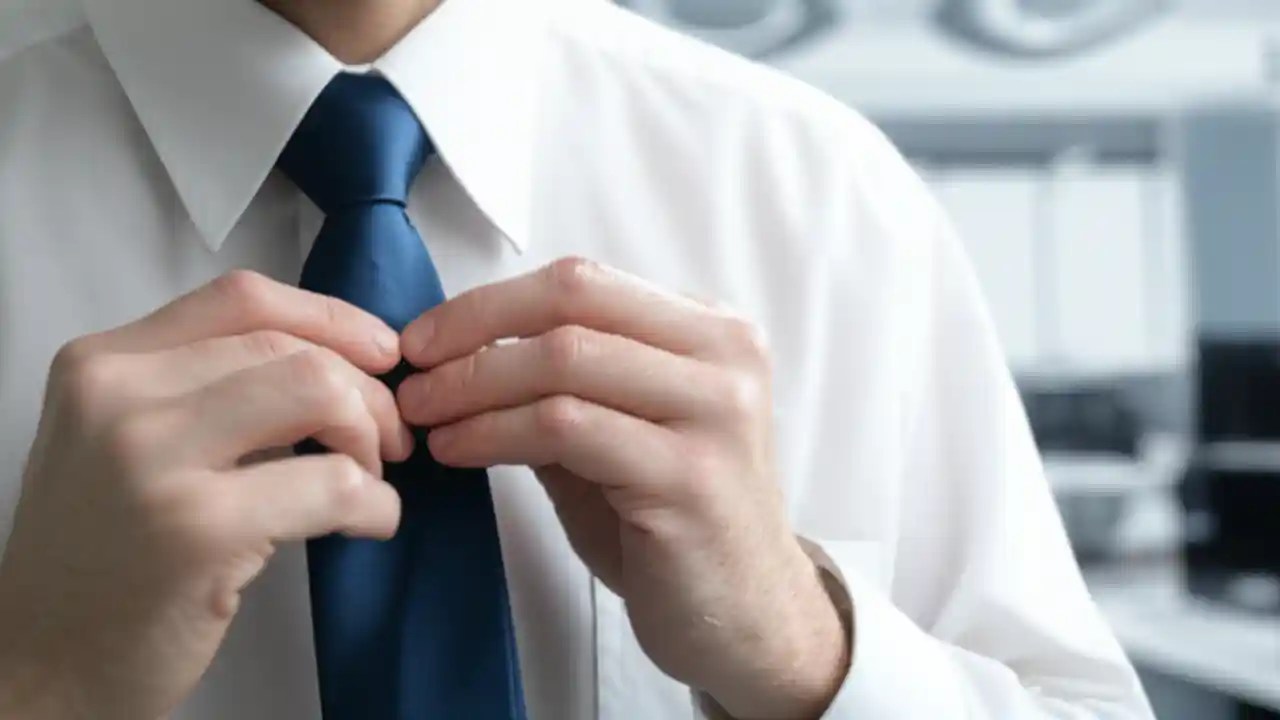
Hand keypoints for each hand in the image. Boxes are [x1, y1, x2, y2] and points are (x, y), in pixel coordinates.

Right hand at [0, 271, 411, 719]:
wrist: (46, 665)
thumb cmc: (106, 557)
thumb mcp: (130, 444)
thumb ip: (208, 393)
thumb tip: (341, 368)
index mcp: (102, 363)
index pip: (243, 300)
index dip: (332, 318)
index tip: (381, 353)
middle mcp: (117, 395)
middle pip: (290, 346)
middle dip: (368, 390)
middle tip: (390, 441)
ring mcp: (151, 458)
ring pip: (317, 392)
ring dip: (371, 436)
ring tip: (369, 481)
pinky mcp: (198, 528)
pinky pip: (334, 483)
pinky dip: (377, 504)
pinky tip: (370, 524)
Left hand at [398, 258, 849, 718]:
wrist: (747, 619)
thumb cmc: (676, 525)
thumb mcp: (621, 435)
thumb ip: (564, 386)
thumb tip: (459, 353)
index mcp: (711, 332)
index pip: (585, 281)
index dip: (491, 302)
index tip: (428, 336)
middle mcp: (725, 356)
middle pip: (575, 301)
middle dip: (474, 329)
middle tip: (412, 368)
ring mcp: (715, 413)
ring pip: (565, 360)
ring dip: (473, 385)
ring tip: (424, 415)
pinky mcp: (689, 475)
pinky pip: (566, 427)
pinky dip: (494, 432)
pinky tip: (458, 449)